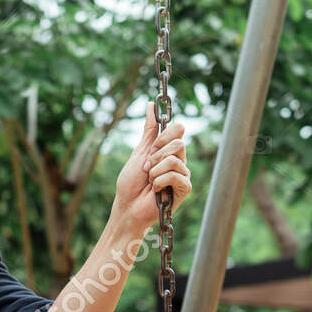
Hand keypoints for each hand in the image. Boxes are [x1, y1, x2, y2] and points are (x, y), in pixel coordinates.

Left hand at [113, 104, 191, 235]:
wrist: (127, 206)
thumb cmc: (131, 182)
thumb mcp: (140, 151)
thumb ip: (149, 130)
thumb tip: (151, 105)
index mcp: (168, 150)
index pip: (178, 130)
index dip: (164, 136)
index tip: (152, 147)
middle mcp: (178, 160)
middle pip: (179, 143)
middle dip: (157, 154)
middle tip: (147, 167)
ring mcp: (182, 174)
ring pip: (175, 159)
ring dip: (155, 170)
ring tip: (150, 181)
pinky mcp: (185, 189)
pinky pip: (176, 176)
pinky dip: (160, 181)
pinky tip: (156, 191)